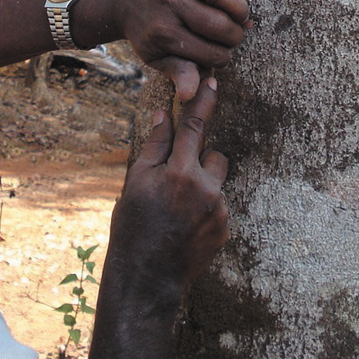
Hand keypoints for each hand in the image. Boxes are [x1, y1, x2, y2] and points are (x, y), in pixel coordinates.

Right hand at [107, 78, 228, 300]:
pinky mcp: (225, 230)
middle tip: (172, 183)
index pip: (194, 126)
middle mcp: (207, 189)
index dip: (204, 101)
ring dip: (202, 186)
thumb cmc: (133, 225)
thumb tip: (162, 114)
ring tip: (176, 209)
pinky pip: (218, 206)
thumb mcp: (137, 180)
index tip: (213, 81)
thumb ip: (155, 145)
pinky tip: (183, 226)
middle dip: (198, 161)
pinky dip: (203, 210)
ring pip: (217, 182)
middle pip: (214, 155)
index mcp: (181, 172)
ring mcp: (219, 212)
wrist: (146, 277)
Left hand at [115, 0, 249, 100]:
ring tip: (241, 17)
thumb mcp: (156, 58)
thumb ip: (177, 74)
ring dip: (240, 8)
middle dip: (234, 36)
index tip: (219, 56)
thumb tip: (190, 96)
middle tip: (232, 37)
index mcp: (163, 32)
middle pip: (219, 24)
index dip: (223, 58)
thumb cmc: (146, 33)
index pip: (211, 52)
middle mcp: (170, 3)